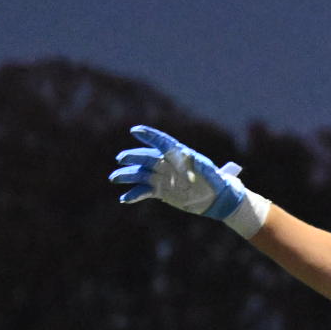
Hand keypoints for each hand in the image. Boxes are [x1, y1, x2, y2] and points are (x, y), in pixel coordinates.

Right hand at [109, 126, 256, 223]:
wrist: (216, 198)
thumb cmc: (216, 181)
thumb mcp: (210, 172)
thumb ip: (199, 164)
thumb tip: (187, 155)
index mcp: (178, 155)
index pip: (162, 142)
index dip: (149, 136)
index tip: (136, 130)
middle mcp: (166, 164)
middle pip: (146, 158)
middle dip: (133, 157)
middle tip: (121, 158)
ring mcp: (161, 177)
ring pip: (139, 174)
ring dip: (126, 175)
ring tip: (114, 178)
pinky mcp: (159, 190)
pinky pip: (143, 191)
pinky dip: (133, 194)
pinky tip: (124, 199)